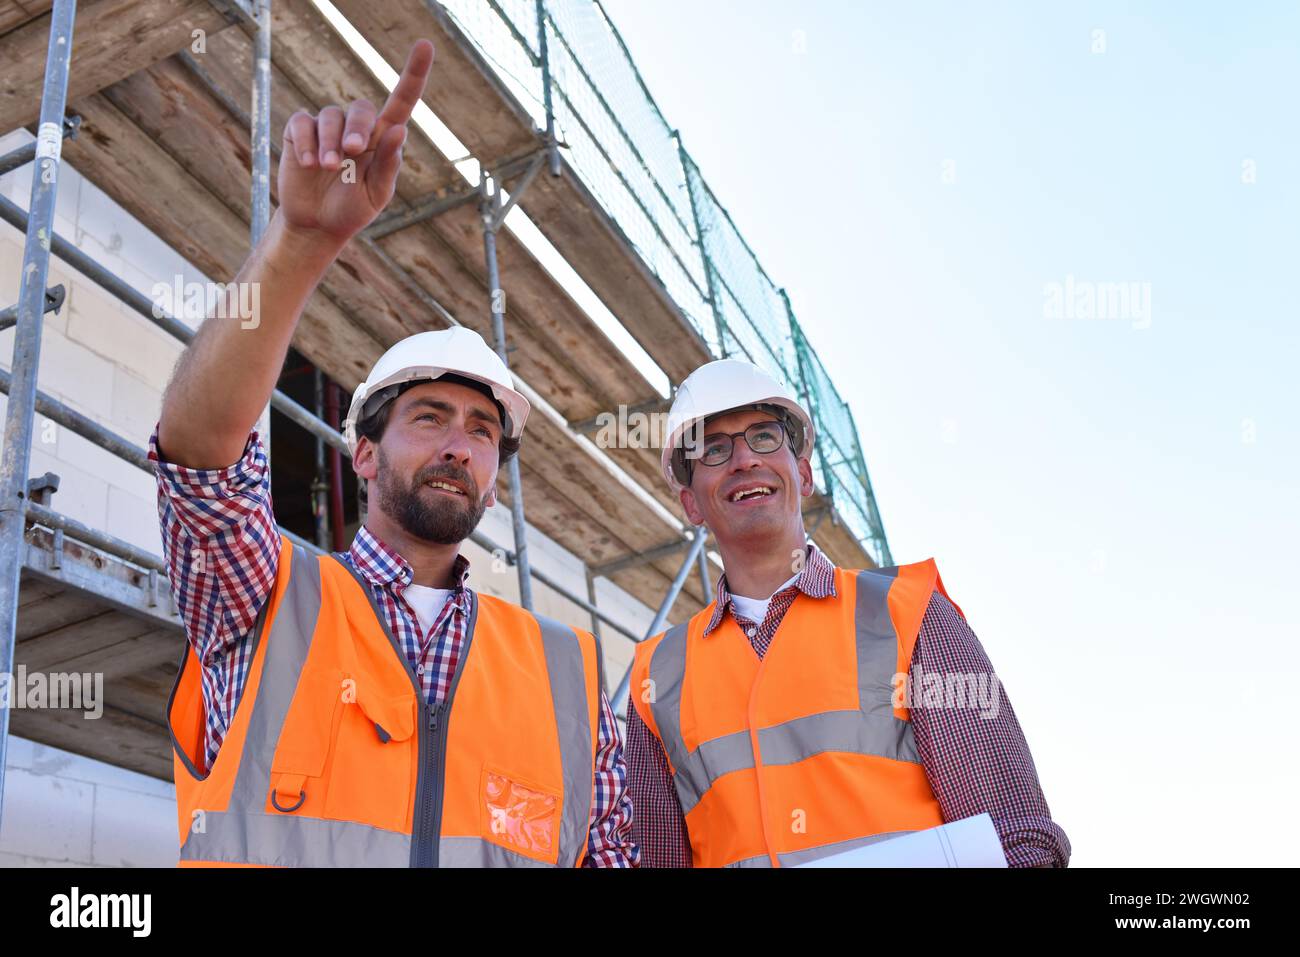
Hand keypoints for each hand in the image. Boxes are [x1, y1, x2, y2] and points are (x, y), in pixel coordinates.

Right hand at [277, 39, 433, 243]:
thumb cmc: (352, 209)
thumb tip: (400, 131)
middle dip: (358, 128)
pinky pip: (303, 122)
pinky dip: (306, 141)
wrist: (317, 224)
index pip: (401, 102)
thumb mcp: (376, 194)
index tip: (425, 45)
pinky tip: (308, 164)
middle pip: (361, 109)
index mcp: (383, 140)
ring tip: (325, 167)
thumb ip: (387, 165)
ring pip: (330, 117)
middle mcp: (357, 129)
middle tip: (351, 151)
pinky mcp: (300, 132)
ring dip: (328, 142)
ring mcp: (328, 129)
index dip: (414, 74)